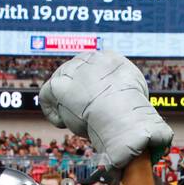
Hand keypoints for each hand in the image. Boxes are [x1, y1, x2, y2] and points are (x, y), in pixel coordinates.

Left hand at [39, 51, 172, 167]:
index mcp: (112, 60)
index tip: (94, 103)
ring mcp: (73, 71)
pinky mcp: (59, 85)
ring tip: (79, 122)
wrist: (127, 125)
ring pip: (61, 85)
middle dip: (77, 94)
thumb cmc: (137, 118)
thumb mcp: (137, 98)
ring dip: (66, 105)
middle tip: (85, 115)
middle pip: (75, 73)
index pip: (94, 67)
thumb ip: (123, 95)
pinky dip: (54, 114)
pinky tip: (64, 125)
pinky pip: (47, 96)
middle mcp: (92, 59)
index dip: (91, 87)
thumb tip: (120, 108)